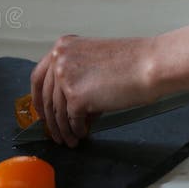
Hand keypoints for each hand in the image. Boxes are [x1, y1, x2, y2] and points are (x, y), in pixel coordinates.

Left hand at [30, 34, 155, 146]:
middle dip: (50, 119)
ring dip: (63, 129)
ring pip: (57, 111)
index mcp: (63, 47)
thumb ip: (76, 75)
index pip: (39, 76)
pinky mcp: (77, 97)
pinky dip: (76, 130)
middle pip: (46, 96)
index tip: (40, 111)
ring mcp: (65, 78)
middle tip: (54, 132)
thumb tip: (67, 104)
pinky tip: (82, 134)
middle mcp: (60, 60)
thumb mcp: (94, 59)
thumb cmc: (132, 62)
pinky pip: (71, 120)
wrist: (150, 64)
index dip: (38, 98)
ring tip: (69, 140)